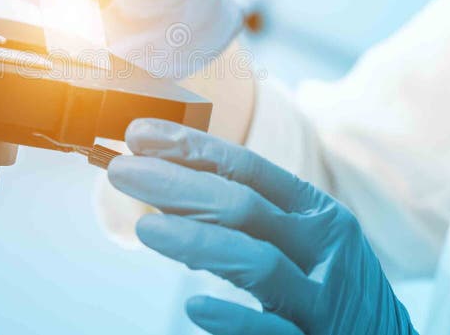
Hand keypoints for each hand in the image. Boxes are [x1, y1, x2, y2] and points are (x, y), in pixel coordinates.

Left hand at [107, 119, 416, 334]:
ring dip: (196, 242)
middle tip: (122, 172)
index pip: (248, 168)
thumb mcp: (300, 239)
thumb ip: (246, 217)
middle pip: (245, 207)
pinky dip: (234, 321)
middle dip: (178, 185)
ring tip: (145, 229)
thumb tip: (167, 187)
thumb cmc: (326, 284)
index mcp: (316, 212)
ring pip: (259, 263)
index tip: (139, 135)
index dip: (192, 148)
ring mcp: (323, 299)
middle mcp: (325, 247)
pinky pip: (274, 331)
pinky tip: (195, 307)